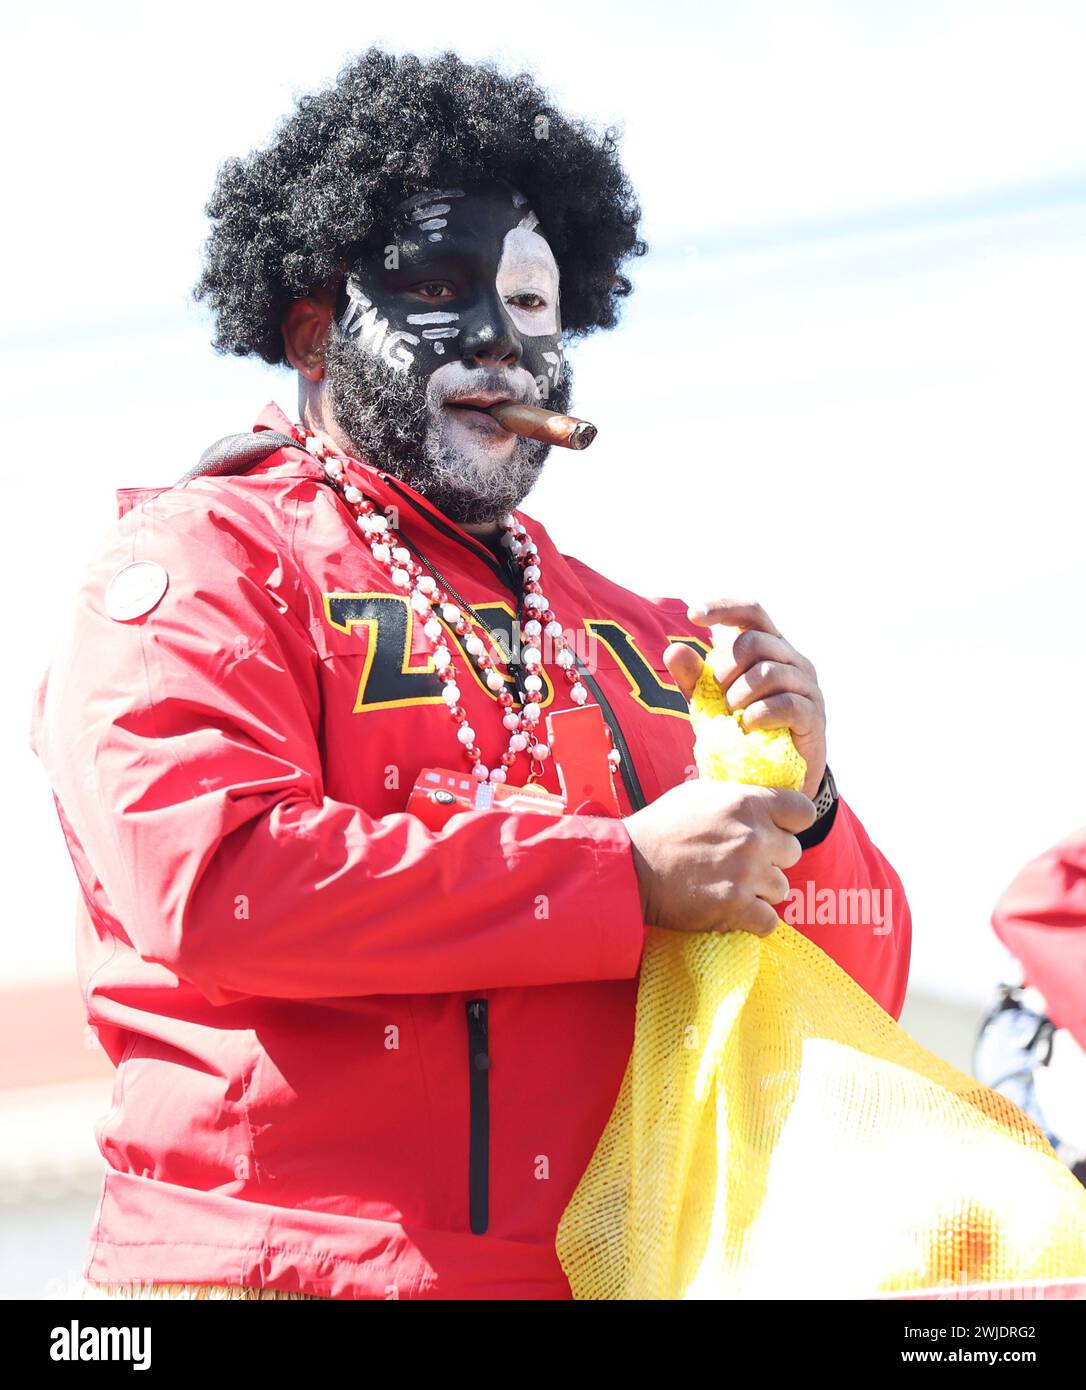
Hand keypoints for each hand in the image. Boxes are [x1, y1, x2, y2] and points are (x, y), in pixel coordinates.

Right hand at [624, 779, 814, 935]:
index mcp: (748, 803)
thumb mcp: (700, 793)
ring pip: (782, 888)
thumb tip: (762, 800)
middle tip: (744, 861)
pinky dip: (754, 919)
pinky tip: (736, 910)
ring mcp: (747, 875)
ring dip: (761, 890)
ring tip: (733, 886)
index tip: (777, 829)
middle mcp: (754, 837)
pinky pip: (769, 921)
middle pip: (793, 852)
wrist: (631, 867)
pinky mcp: (736, 908)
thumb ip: (738, 796)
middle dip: (772, 858)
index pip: (804, 811)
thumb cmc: (661, 826)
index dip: (791, 822)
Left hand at [663, 598, 827, 799]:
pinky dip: (757, 715)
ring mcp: (806, 685)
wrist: (774, 774)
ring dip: (739, 696)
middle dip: (725, 669)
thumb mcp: (710, 701)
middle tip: (719, 697)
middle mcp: (792, 659)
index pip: (751, 612)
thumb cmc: (742, 728)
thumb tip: (674, 649)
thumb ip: (694, 677)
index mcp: (769, 647)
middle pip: (753, 641)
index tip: (693, 615)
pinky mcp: (813, 714)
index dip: (724, 607)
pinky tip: (748, 727)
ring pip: (767, 672)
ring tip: (733, 716)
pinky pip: (783, 703)